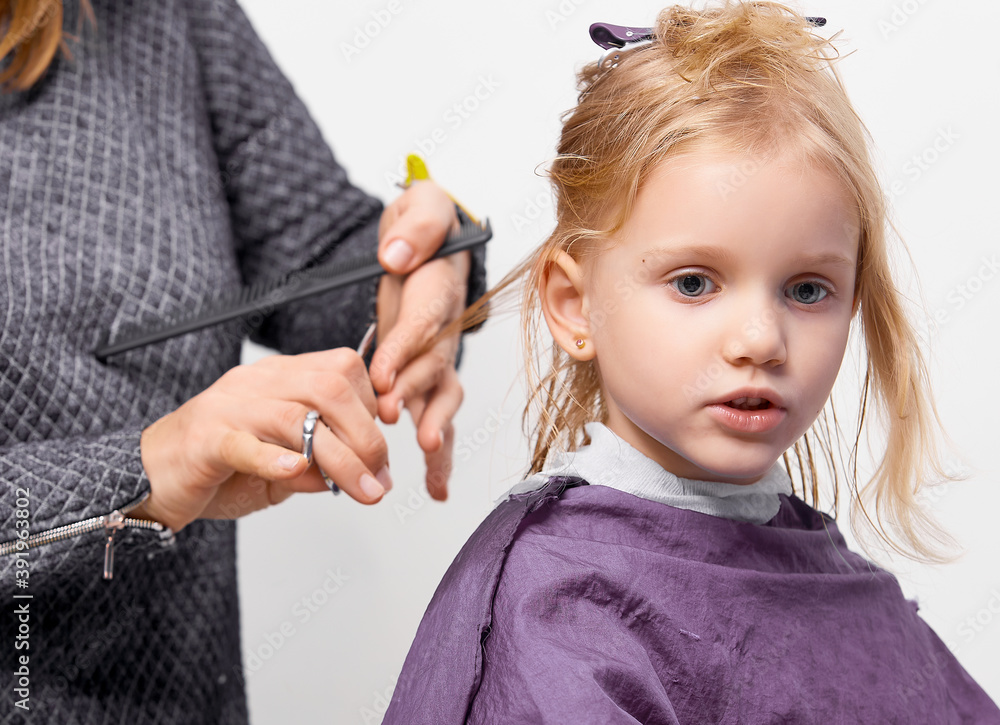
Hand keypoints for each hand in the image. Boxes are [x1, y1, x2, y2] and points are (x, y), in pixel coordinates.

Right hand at [136, 349, 391, 531]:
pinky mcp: (204, 440)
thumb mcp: (283, 469)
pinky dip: (274, 458)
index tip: (381, 454)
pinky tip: (296, 471)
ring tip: (360, 489)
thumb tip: (361, 476)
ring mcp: (228, 407)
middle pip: (328, 387)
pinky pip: (242, 443)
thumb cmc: (220, 469)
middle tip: (377, 478)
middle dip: (365, 434)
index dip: (372, 410)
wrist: (150, 478)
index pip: (343, 370)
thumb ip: (320, 465)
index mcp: (281, 377)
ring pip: (293, 417)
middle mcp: (257, 382)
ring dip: (338, 458)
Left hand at [374, 181, 470, 498]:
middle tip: (397, 423)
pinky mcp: (426, 370)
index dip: (405, 350)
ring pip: (442, 401)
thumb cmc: (428, 224)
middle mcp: (447, 328)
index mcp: (443, 290)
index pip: (424, 323)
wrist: (433, 239)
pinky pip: (434, 413)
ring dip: (436, 436)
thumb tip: (396, 256)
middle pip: (436, 369)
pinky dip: (437, 451)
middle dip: (418, 399)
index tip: (381, 376)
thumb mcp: (425, 206)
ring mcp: (439, 354)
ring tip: (432, 477)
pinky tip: (435, 487)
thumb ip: (416, 228)